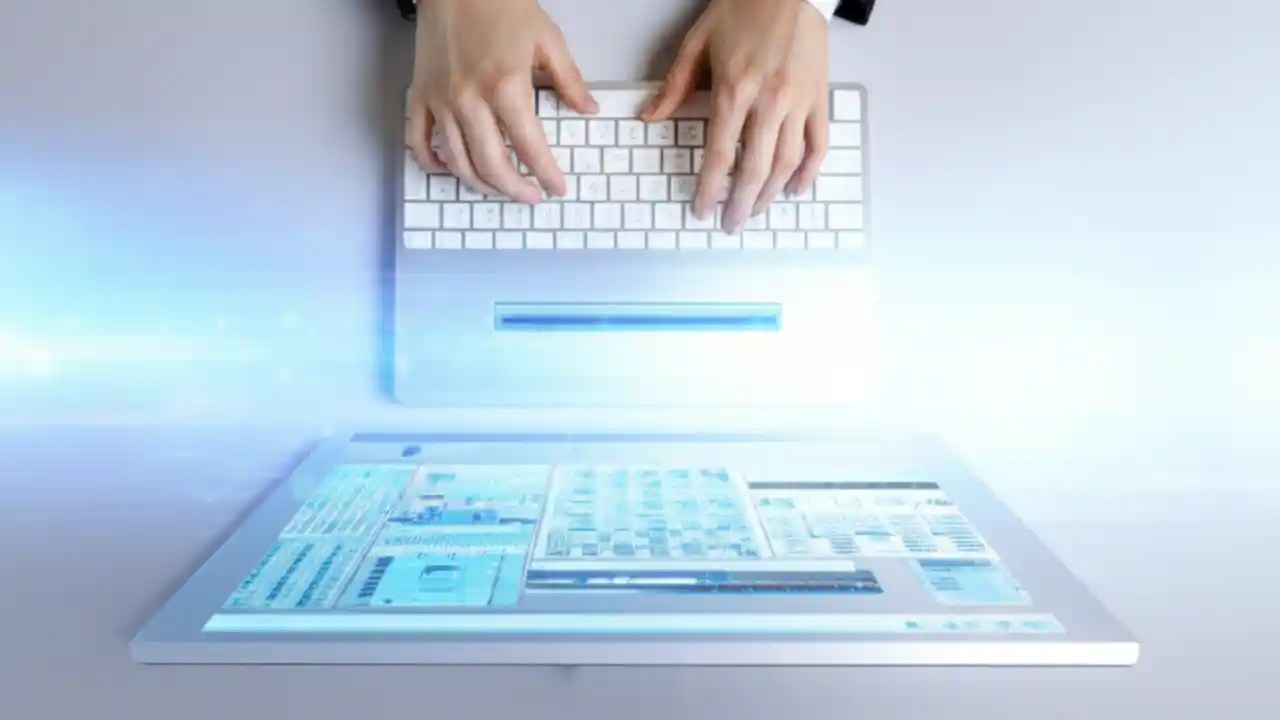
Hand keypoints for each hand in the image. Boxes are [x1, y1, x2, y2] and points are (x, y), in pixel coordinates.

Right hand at [405, 0, 597, 201]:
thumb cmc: (500, 5)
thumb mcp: (547, 39)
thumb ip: (569, 80)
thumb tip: (588, 109)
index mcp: (506, 88)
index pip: (530, 147)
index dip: (547, 174)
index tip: (557, 188)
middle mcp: (470, 101)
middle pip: (492, 165)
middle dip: (515, 189)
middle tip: (531, 196)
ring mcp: (441, 102)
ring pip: (458, 162)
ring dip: (481, 184)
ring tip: (500, 189)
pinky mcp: (420, 97)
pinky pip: (420, 142)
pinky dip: (434, 163)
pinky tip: (453, 169)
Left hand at [643, 0, 829, 231]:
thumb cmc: (741, 9)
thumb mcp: (698, 42)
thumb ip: (675, 85)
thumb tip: (649, 117)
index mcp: (734, 89)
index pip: (721, 154)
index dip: (711, 189)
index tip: (702, 209)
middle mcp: (769, 101)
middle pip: (755, 168)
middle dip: (741, 204)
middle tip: (731, 225)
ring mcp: (798, 101)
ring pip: (787, 162)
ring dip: (770, 194)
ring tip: (756, 211)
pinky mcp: (819, 97)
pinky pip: (818, 144)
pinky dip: (808, 172)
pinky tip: (793, 189)